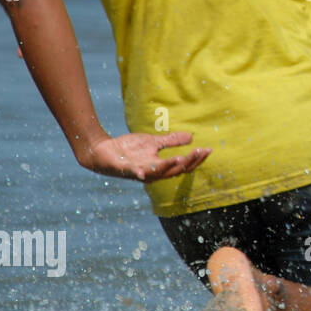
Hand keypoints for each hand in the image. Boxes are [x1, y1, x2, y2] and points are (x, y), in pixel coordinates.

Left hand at [82, 131, 210, 181]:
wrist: (102, 151)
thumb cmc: (128, 149)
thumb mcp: (153, 142)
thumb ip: (171, 141)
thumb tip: (191, 136)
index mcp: (161, 167)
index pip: (184, 166)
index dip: (196, 159)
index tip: (208, 149)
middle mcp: (153, 173)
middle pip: (176, 170)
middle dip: (190, 161)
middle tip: (201, 151)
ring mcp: (139, 172)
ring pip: (158, 172)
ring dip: (170, 166)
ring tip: (182, 158)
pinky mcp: (125, 169)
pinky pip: (134, 172)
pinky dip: (139, 173)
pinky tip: (144, 173)